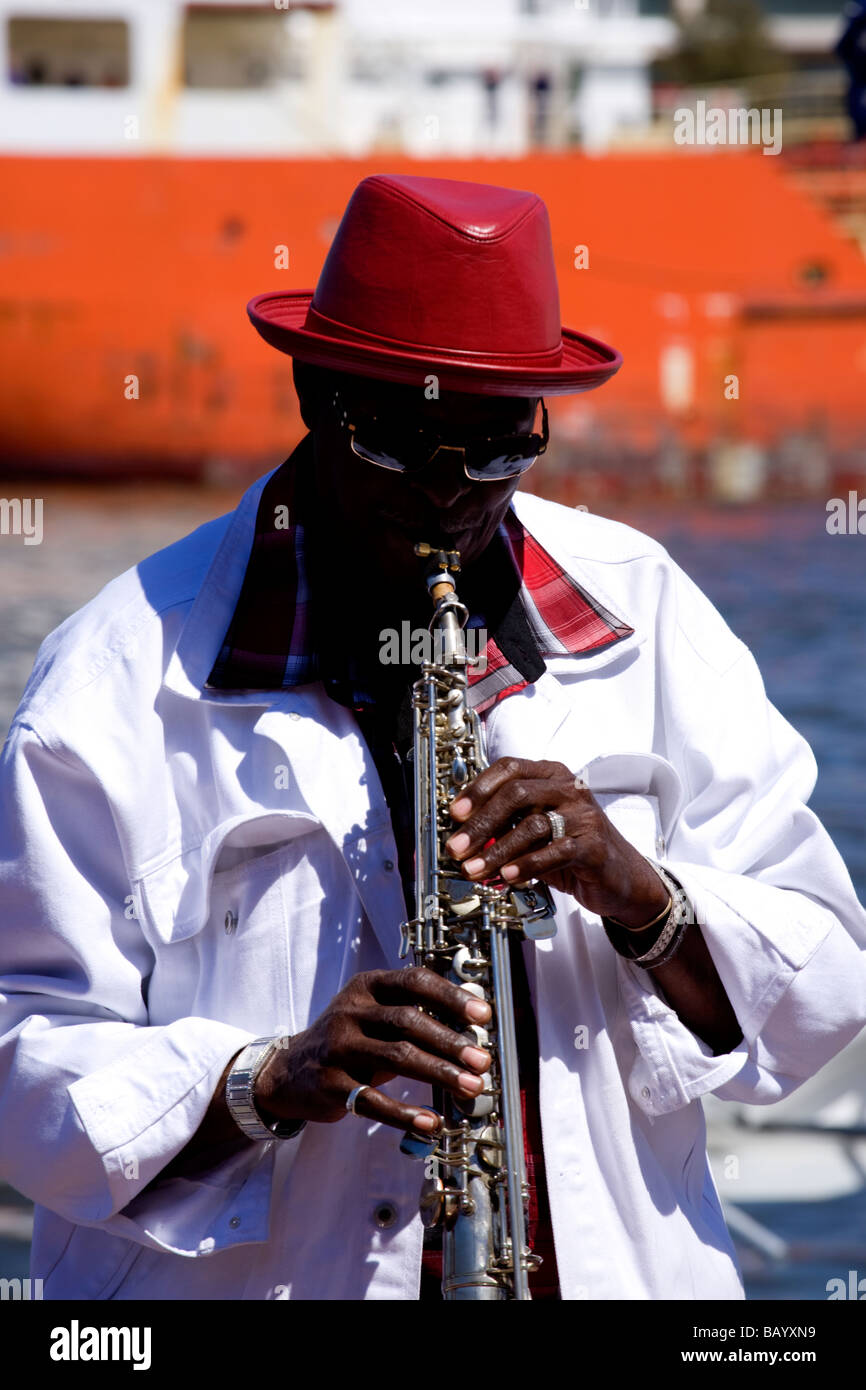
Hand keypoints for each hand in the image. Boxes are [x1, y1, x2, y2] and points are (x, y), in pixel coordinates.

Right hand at [253, 968, 490, 1133]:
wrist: (290, 1071)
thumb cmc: (349, 1039)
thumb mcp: (374, 1014)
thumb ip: (414, 1014)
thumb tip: (472, 1023)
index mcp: (367, 986)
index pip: (414, 981)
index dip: (450, 997)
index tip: (482, 1015)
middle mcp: (350, 1012)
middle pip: (408, 1021)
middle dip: (451, 1042)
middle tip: (482, 1061)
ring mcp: (338, 1048)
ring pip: (396, 1057)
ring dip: (439, 1073)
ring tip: (470, 1087)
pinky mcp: (330, 1086)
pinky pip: (372, 1100)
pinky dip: (404, 1112)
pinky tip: (430, 1121)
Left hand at [444, 756, 669, 929]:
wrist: (619, 878)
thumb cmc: (572, 850)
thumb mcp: (535, 834)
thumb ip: (506, 828)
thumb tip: (464, 837)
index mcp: (551, 775)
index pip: (509, 768)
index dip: (478, 789)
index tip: (455, 814)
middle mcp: (569, 788)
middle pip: (516, 794)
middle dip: (480, 823)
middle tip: (457, 848)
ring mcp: (584, 815)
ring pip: (532, 825)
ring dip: (497, 851)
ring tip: (475, 870)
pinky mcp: (594, 845)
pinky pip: (554, 852)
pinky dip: (526, 865)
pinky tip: (507, 876)